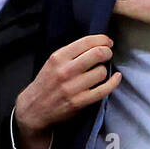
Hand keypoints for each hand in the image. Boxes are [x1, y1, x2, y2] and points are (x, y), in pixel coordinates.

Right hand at [14, 34, 121, 148]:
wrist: (34, 108)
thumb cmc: (46, 83)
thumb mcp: (53, 63)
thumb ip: (71, 53)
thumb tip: (97, 44)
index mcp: (58, 58)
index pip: (86, 42)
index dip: (102, 40)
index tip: (107, 42)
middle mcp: (65, 71)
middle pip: (98, 54)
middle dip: (107, 52)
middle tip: (108, 54)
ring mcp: (73, 87)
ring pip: (102, 72)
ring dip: (105, 70)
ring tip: (99, 72)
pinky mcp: (79, 101)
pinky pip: (104, 90)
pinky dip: (114, 82)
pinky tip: (116, 77)